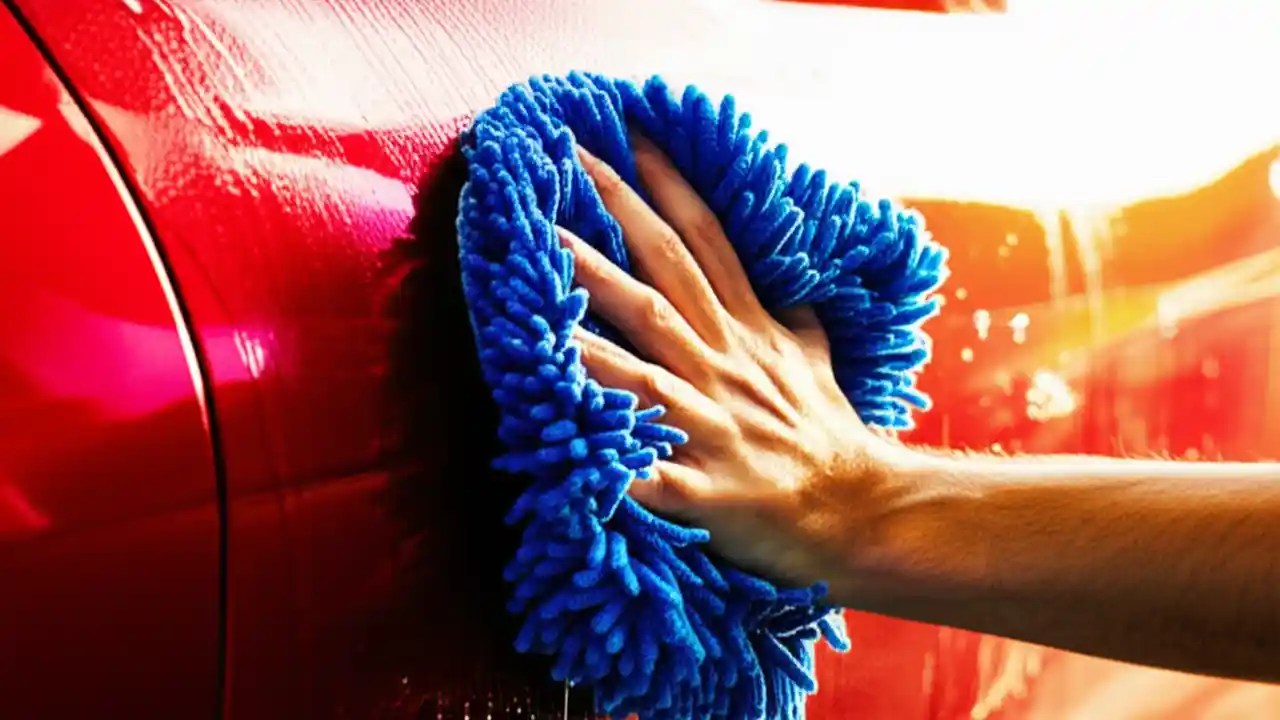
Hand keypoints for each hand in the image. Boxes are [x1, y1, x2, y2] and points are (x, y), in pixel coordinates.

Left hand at [563, 135, 896, 594]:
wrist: (863, 512)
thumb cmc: (829, 434)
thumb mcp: (815, 355)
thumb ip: (788, 311)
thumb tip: (779, 270)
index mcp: (747, 333)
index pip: (705, 244)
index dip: (668, 188)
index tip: (629, 136)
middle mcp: (723, 367)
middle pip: (660, 286)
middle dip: (610, 228)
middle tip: (559, 172)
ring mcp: (712, 427)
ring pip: (640, 372)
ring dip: (587, 335)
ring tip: (531, 297)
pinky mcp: (704, 489)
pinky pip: (651, 477)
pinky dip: (616, 467)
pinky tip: (569, 455)